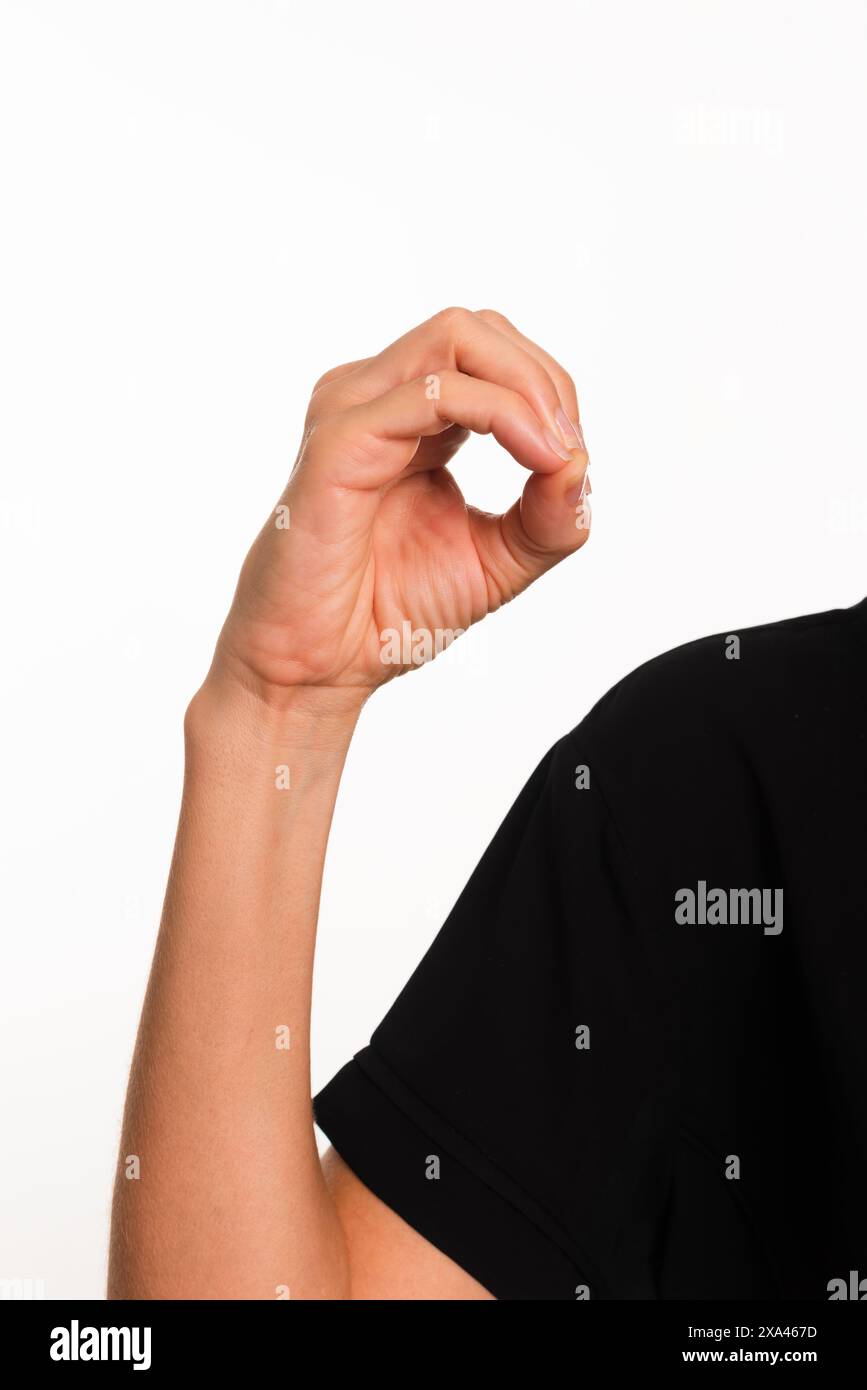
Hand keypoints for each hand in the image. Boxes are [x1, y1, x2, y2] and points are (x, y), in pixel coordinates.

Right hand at [211, 307, 589, 709]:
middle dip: (543, 380)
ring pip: (456, 337)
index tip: (573, 465)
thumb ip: (546, 516)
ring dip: (527, 388)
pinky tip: (532, 460)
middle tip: (568, 452)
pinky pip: (432, 394)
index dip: (548, 395)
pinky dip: (501, 415)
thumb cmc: (387, 614)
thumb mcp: (495, 561)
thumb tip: (581, 462)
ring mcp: (352, 412)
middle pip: (477, 328)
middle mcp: (374, 399)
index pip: (490, 356)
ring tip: (554, 453)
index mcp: (407, 418)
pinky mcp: (338, 444)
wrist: (318, 670)